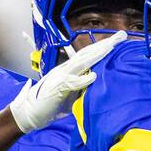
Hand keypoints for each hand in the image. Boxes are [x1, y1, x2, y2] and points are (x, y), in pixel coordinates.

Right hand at [8, 30, 125, 132]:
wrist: (28, 113)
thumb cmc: (50, 106)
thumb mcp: (71, 96)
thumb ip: (82, 89)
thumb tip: (96, 85)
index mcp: (68, 70)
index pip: (88, 55)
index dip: (102, 48)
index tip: (117, 41)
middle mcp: (64, 69)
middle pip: (87, 54)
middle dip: (105, 45)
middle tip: (121, 36)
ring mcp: (60, 77)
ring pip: (80, 63)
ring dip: (96, 55)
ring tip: (110, 48)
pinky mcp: (57, 88)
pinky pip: (72, 82)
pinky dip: (83, 79)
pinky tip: (94, 76)